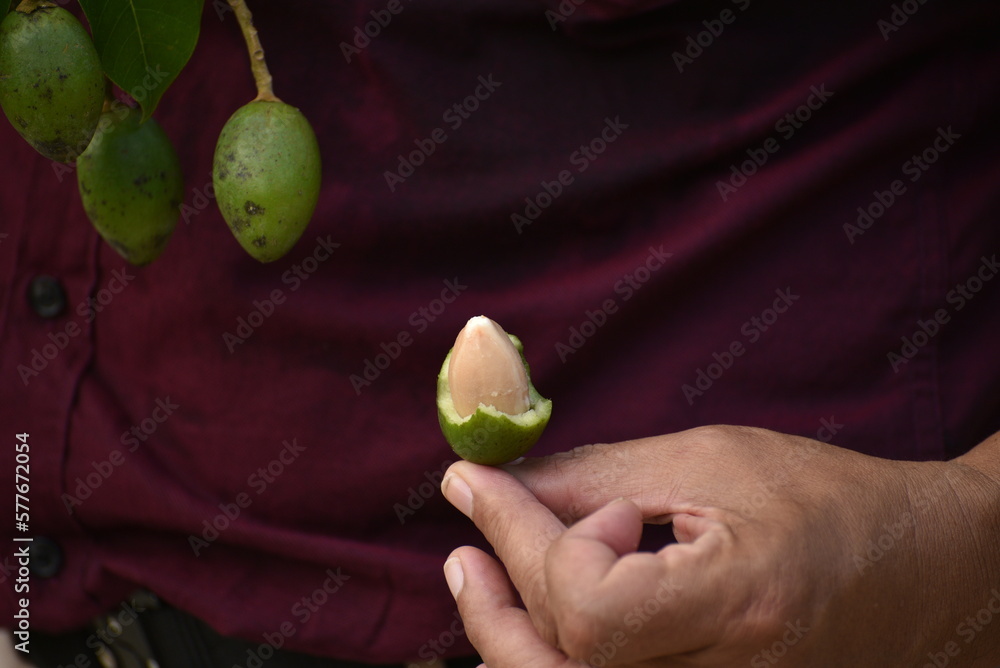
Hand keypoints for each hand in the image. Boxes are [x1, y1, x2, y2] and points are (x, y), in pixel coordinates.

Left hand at [440, 426, 999, 666]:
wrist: (913, 567)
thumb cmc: (820, 498)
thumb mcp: (705, 461)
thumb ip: (593, 481)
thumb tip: (497, 485)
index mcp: (740, 603)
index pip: (588, 606)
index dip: (526, 542)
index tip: (483, 485)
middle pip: (568, 664)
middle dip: (495, 607)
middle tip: (461, 550)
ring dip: (511, 640)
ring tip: (478, 576)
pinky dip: (558, 657)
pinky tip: (535, 614)